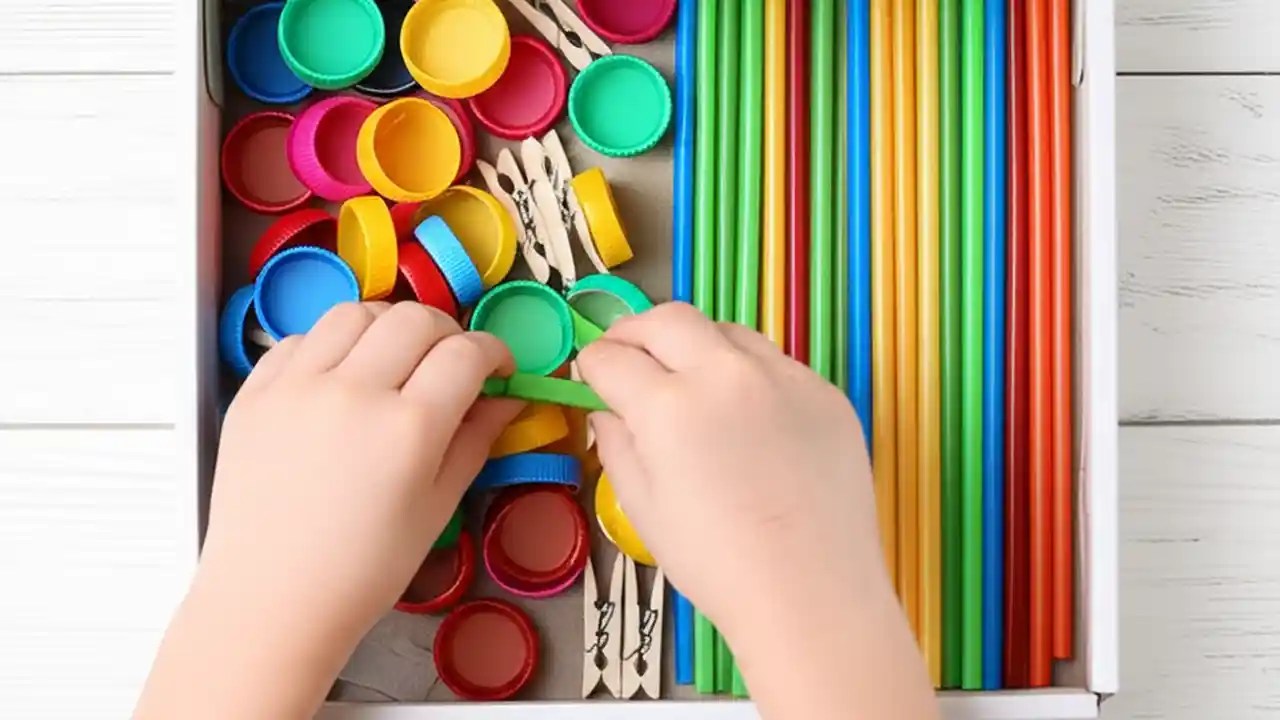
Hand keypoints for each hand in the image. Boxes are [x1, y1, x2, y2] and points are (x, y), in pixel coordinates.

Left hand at [202, 301, 520, 639]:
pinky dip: (331, 346)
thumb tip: (506, 399)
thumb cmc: (363, 570)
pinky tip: (341, 377)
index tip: (498, 369)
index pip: (465, 354)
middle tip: (452, 362)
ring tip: (394, 358)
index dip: (494, 352)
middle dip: (448, 332)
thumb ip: (475, 441)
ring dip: (388, 326)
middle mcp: (352, 393)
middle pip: (414, 319)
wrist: (270, 600)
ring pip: (355, 313)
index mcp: (408, 429)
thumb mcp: (437, 508)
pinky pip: (300, 339)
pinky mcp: (255, 393)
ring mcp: (296, 387)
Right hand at [577, 304, 934, 719]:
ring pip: (727, 331)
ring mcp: (784, 377)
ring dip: (695, 342)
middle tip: (625, 352)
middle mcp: (726, 374)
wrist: (814, 594)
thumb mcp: (644, 511)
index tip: (590, 374)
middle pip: (668, 320)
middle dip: (635, 331)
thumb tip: (609, 413)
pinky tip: (745, 412)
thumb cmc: (718, 565)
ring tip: (685, 375)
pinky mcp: (825, 392)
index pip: (612, 358)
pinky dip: (746, 372)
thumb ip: (618, 448)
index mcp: (669, 407)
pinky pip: (775, 362)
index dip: (591, 364)